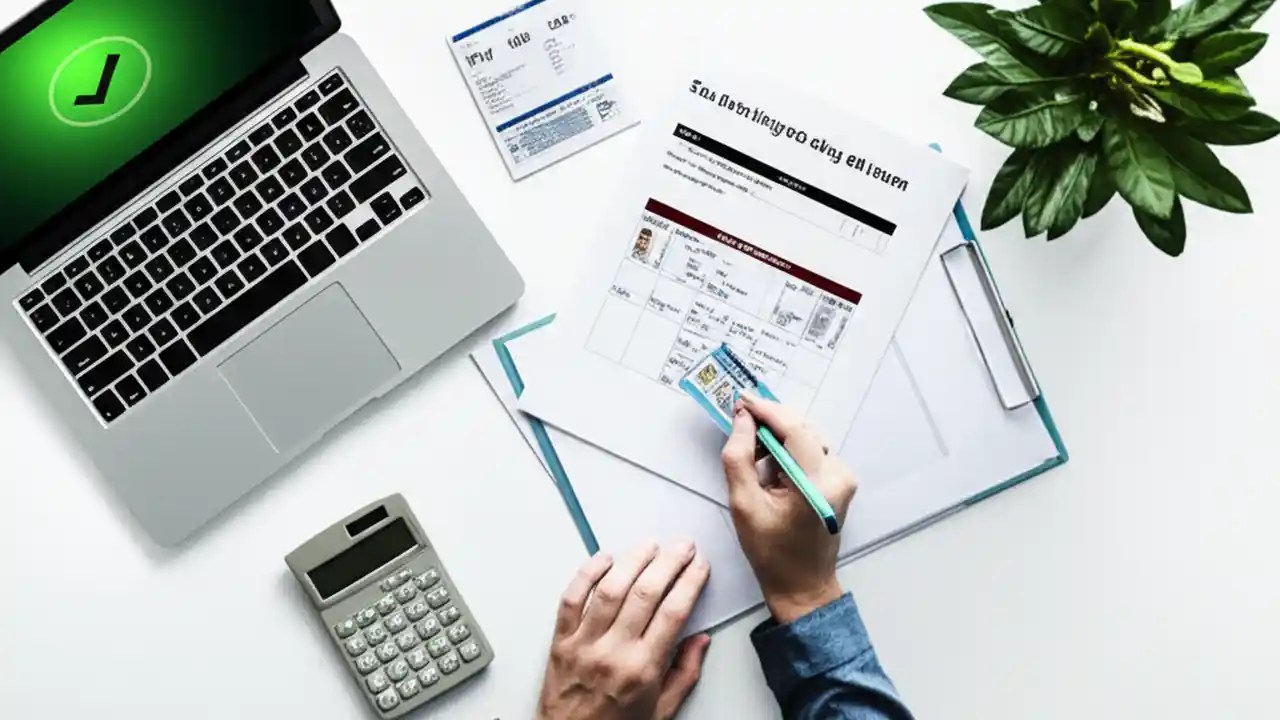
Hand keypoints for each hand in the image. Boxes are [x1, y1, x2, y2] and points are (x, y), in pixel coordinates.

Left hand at [537, 543, 712, 719]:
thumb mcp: (661, 711)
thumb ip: (684, 674)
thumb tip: (701, 640)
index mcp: (643, 670)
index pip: (673, 613)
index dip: (690, 583)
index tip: (700, 566)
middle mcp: (613, 652)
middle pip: (645, 594)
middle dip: (668, 563)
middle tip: (682, 546)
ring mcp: (584, 644)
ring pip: (610, 590)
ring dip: (632, 561)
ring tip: (650, 546)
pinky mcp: (560, 641)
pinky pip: (571, 599)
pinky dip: (586, 574)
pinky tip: (604, 558)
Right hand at [721, 393, 857, 623]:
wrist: (803, 584)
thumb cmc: (771, 552)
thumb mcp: (744, 505)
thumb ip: (739, 458)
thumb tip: (742, 420)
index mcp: (816, 485)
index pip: (794, 430)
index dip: (766, 410)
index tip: (742, 399)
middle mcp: (838, 476)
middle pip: (802, 429)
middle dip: (770, 421)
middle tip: (740, 421)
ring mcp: (843, 478)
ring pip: (807, 438)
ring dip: (779, 436)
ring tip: (752, 450)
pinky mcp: (840, 481)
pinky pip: (812, 452)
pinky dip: (790, 450)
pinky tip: (770, 465)